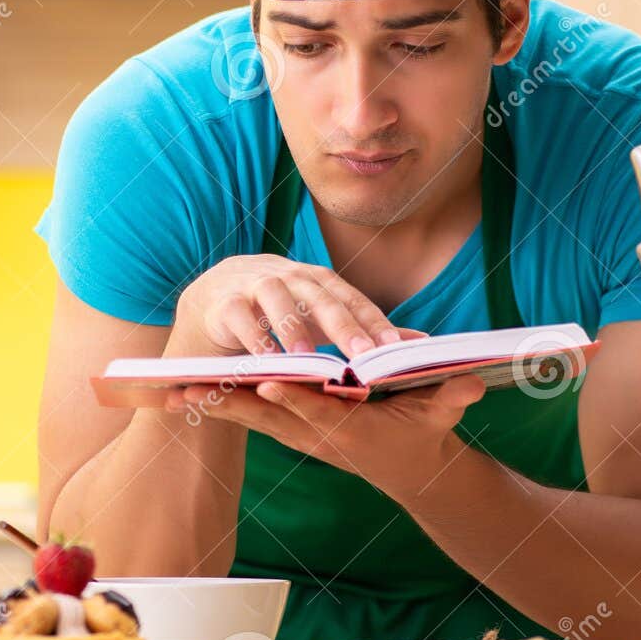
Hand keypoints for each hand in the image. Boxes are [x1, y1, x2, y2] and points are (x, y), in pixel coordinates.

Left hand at [170, 375, 485, 499]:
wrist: (409, 468)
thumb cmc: (425, 431)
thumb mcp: (442, 413)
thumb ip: (452, 397)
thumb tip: (472, 384)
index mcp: (352, 427)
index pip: (318, 410)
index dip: (293, 397)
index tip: (265, 381)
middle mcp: (318, 433)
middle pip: (268, 415)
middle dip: (229, 402)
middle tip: (189, 390)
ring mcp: (300, 434)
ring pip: (251, 415)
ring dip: (213, 403)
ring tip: (171, 391)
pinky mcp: (290, 430)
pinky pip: (250, 414)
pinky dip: (220, 403)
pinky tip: (187, 392)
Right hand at [173, 254, 416, 357]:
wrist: (218, 298)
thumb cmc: (282, 311)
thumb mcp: (323, 318)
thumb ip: (367, 329)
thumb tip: (422, 342)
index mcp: (321, 281)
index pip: (353, 300)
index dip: (374, 322)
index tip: (395, 350)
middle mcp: (292, 277)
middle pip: (321, 298)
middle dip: (343, 327)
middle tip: (363, 357)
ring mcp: (257, 284)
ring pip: (278, 299)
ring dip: (293, 328)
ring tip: (308, 359)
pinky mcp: (226, 301)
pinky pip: (241, 317)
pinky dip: (254, 337)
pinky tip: (267, 362)